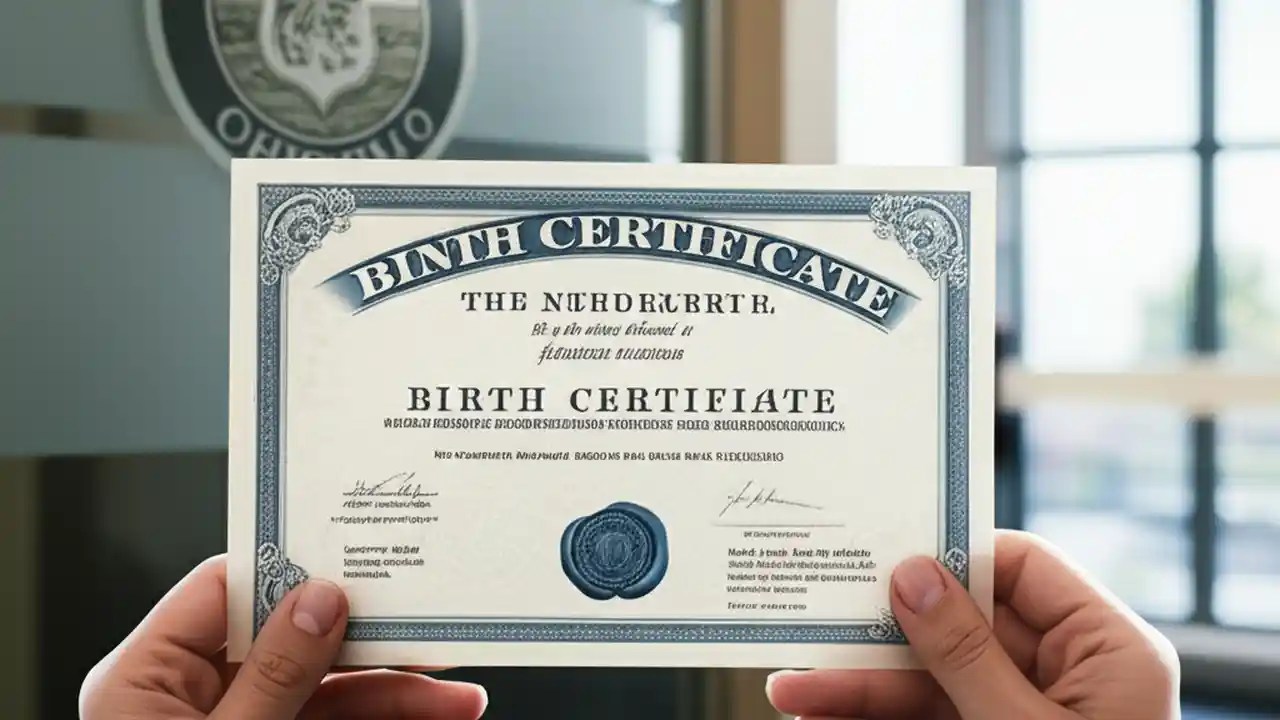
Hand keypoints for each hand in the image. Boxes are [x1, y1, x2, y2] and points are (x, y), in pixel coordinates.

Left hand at [80, 555, 487, 719]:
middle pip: (292, 638)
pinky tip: (434, 716)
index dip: (291, 566)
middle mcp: (195, 697)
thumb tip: (318, 600)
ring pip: (329, 689)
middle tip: (432, 627)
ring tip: (460, 696)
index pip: (224, 590)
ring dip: (398, 689)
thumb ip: (275, 675)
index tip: (356, 555)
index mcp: (149, 678)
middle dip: (371, 639)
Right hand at [766, 530, 1179, 718]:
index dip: (953, 556)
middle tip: (812, 628)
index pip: (1022, 568)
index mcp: (1106, 649)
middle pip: (960, 628)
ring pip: (931, 682)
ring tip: (790, 694)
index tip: (884, 554)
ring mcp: (1025, 716)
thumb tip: (912, 575)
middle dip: (880, 639)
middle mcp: (1066, 675)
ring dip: (860, 690)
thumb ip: (963, 654)